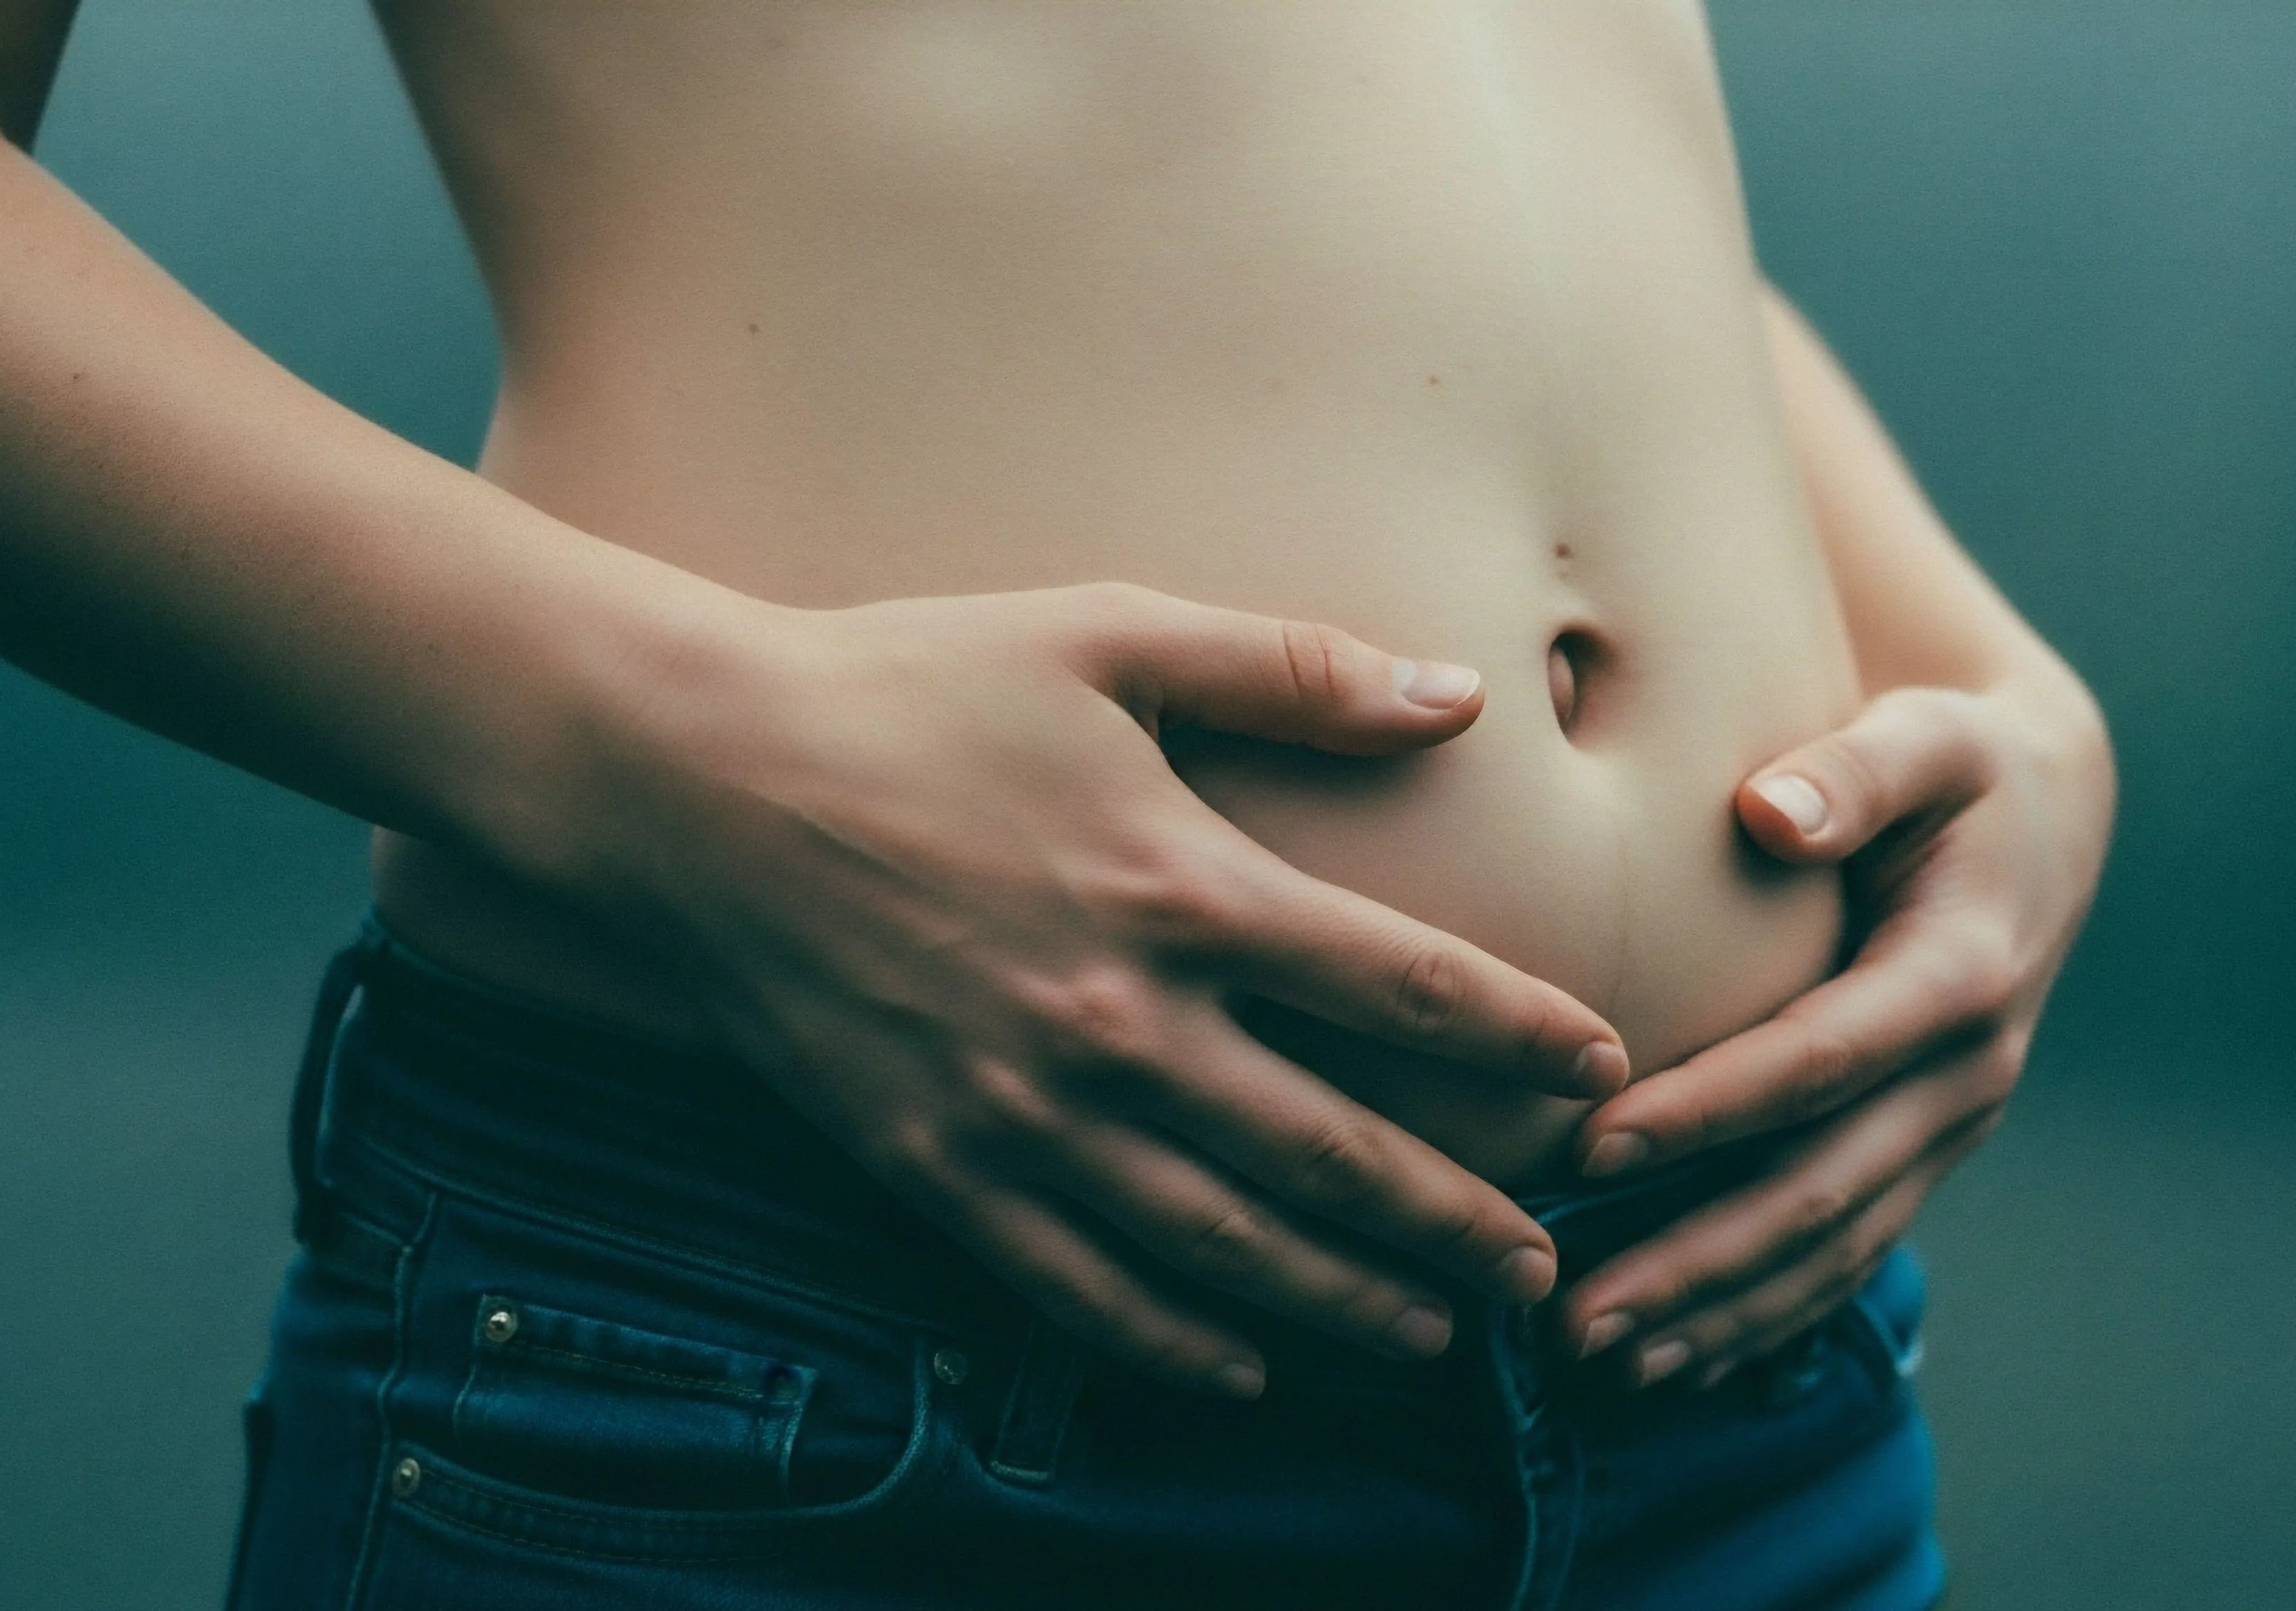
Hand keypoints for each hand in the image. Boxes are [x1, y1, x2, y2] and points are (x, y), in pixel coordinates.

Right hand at [559, 582, 1629, 1397]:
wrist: (691, 781)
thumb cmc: (906, 688)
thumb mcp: (1104, 632)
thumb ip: (1290, 667)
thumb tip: (1457, 694)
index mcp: (1178, 885)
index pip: (1402, 982)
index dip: (1522, 1035)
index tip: (1604, 1070)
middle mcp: (1117, 1020)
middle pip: (1333, 1153)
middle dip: (1456, 1220)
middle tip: (1547, 1274)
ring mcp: (1023, 1110)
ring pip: (1222, 1243)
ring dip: (1344, 1299)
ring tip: (1433, 1335)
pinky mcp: (935, 1163)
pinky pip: (1075, 1284)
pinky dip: (1173, 1338)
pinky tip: (1248, 1366)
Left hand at [1556, 680, 2112, 1387]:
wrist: (2044, 819)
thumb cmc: (1959, 765)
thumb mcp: (1928, 737)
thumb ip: (1854, 768)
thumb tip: (1770, 813)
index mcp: (1958, 975)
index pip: (1819, 1059)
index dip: (1710, 1110)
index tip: (1592, 1144)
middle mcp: (1965, 1075)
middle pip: (1822, 1191)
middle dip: (1697, 1261)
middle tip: (1574, 1315)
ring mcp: (1949, 1129)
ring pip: (1832, 1248)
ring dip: (1717, 1312)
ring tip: (1600, 1357)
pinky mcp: (1922, 1155)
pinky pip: (1844, 1257)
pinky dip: (1762, 1316)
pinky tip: (1675, 1361)